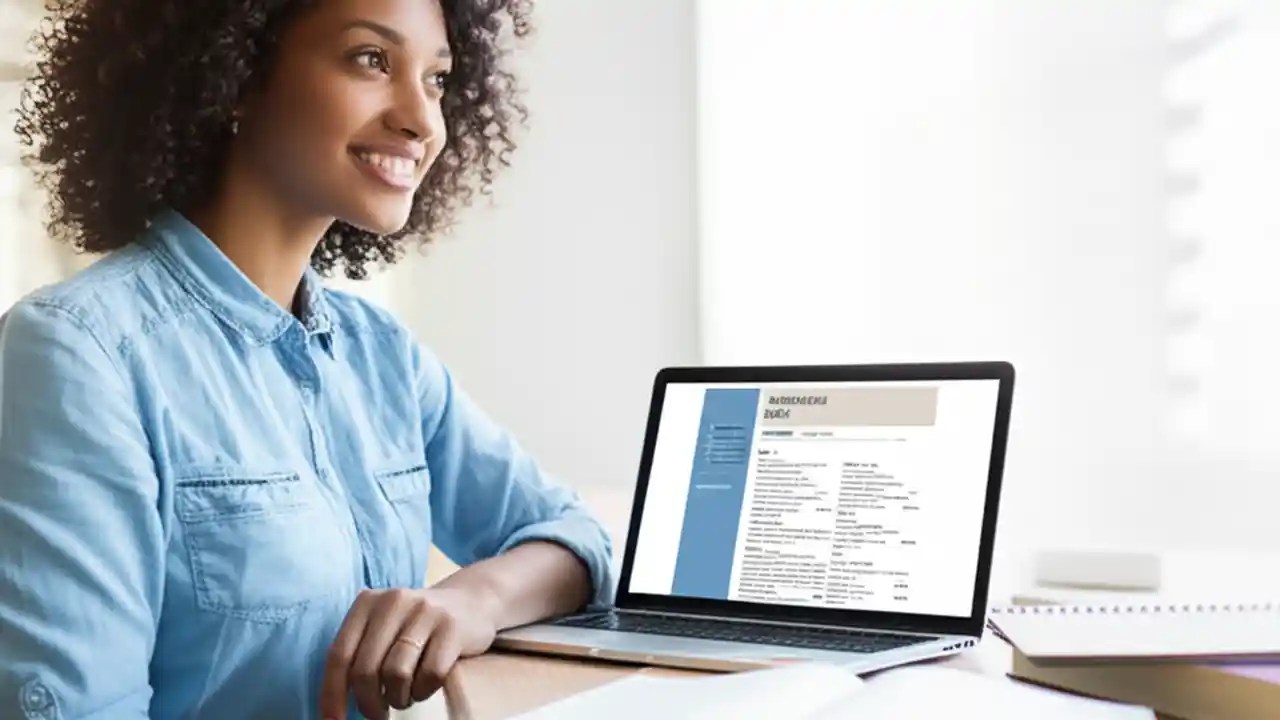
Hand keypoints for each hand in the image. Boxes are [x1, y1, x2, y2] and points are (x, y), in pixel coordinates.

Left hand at [319, 587, 499, 719]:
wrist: (472, 600)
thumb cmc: (417, 626)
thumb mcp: (384, 626)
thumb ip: (360, 652)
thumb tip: (334, 704)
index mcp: (367, 602)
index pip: (338, 656)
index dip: (332, 695)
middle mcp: (393, 601)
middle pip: (366, 670)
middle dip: (369, 704)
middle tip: (378, 715)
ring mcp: (425, 611)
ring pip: (396, 675)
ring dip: (398, 698)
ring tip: (404, 698)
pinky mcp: (452, 626)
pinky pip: (430, 674)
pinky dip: (424, 691)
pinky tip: (426, 687)